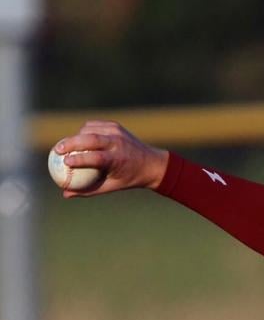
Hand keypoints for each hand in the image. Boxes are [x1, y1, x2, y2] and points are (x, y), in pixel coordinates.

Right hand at [53, 120, 168, 197]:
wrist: (152, 163)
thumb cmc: (129, 178)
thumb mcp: (112, 187)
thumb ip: (88, 190)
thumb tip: (65, 193)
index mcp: (118, 159)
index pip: (96, 157)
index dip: (79, 159)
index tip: (65, 162)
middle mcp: (118, 143)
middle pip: (90, 139)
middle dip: (71, 142)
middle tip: (57, 150)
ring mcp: (117, 131)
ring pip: (89, 130)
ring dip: (76, 136)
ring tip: (65, 146)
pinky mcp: (115, 125)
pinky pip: (94, 126)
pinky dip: (84, 131)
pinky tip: (77, 139)